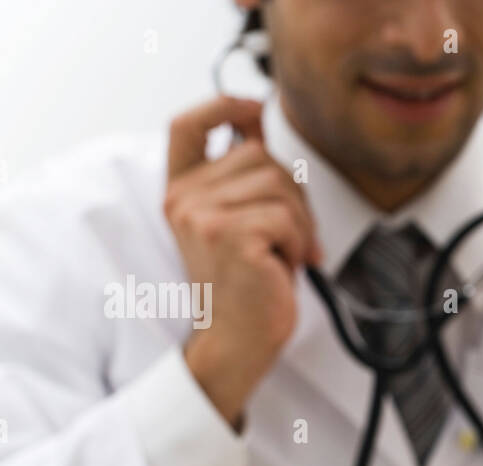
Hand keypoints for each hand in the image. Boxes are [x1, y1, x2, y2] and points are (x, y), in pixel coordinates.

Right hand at [163, 97, 322, 427]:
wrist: (236, 344)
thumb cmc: (247, 289)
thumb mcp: (242, 225)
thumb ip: (246, 181)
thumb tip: (259, 122)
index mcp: (181, 192)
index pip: (186, 127)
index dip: (220, 105)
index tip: (252, 107)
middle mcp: (183, 198)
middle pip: (260, 155)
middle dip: (293, 194)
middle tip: (294, 239)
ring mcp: (201, 214)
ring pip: (280, 184)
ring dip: (301, 223)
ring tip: (288, 256)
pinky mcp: (228, 233)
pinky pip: (287, 216)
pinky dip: (301, 243)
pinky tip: (287, 268)